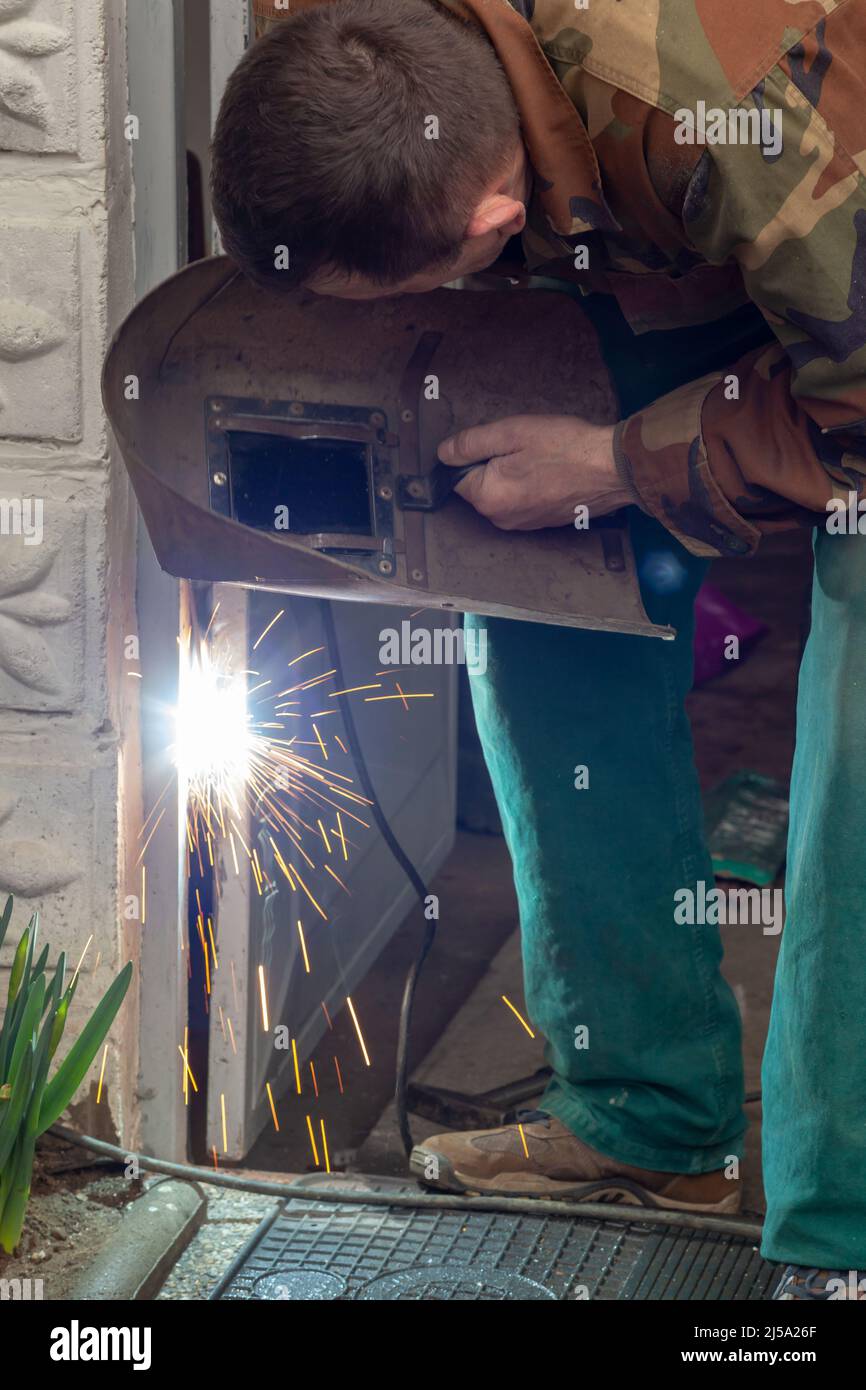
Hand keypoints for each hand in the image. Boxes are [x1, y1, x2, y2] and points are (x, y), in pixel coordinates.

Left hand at [437, 415, 627, 529]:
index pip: (457, 476)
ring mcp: (523, 524)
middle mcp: (501, 519)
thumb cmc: (565, 448)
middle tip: (523, 446)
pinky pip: (523, 500)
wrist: (613, 469)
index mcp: (488, 498)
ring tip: (540, 457)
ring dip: (513, 474)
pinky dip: (530, 485)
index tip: (498, 442)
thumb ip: (471, 443)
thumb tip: (444, 452)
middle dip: (493, 464)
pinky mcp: (542, 522)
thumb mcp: (511, 433)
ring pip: (502, 492)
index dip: (473, 454)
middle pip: (480, 486)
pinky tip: (550, 470)